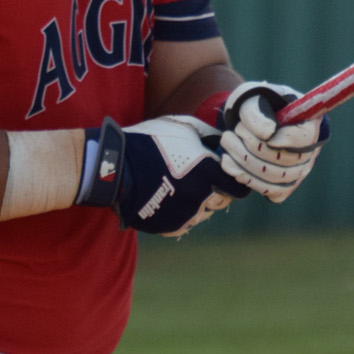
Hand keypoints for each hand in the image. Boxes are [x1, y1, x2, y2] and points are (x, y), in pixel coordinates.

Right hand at [76, 115, 245, 236]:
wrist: (115, 170)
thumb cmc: (148, 142)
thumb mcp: (181, 127)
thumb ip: (207, 135)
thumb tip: (221, 141)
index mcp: (209, 173)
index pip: (238, 189)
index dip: (233, 182)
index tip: (224, 176)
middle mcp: (202, 197)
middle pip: (221, 202)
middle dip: (215, 191)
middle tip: (198, 180)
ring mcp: (187, 215)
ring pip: (203, 213)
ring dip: (197, 203)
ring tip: (177, 188)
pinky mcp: (171, 227)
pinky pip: (185, 223)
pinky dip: (180, 214)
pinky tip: (166, 199)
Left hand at [215, 82, 328, 203]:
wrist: (243, 123)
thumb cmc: (251, 105)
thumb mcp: (250, 98)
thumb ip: (257, 113)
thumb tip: (268, 134)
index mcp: (309, 123)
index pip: (306, 137)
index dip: (287, 139)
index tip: (265, 135)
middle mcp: (309, 151)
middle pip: (287, 159)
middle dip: (252, 147)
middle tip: (231, 132)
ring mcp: (299, 172)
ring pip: (275, 176)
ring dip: (244, 161)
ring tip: (226, 143)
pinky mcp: (284, 187)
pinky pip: (269, 191)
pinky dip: (246, 178)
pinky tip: (229, 164)